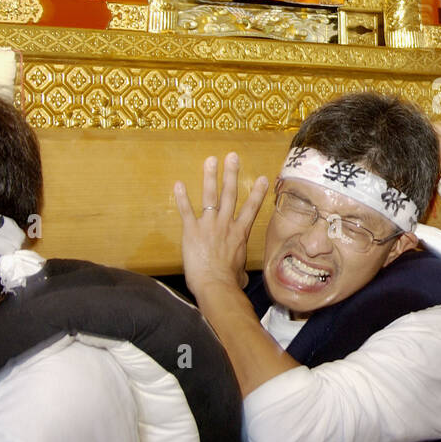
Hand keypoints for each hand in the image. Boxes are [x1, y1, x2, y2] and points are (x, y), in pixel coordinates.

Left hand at [174, 153, 269, 298]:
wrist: (216, 285)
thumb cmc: (230, 282)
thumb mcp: (240, 273)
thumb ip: (239, 268)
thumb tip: (240, 277)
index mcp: (240, 233)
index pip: (251, 208)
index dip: (258, 192)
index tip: (262, 178)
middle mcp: (226, 224)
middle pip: (230, 194)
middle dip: (231, 174)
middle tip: (232, 157)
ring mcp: (209, 225)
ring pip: (210, 196)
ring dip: (210, 177)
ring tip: (210, 160)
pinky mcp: (192, 230)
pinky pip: (186, 211)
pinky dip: (182, 198)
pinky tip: (178, 184)